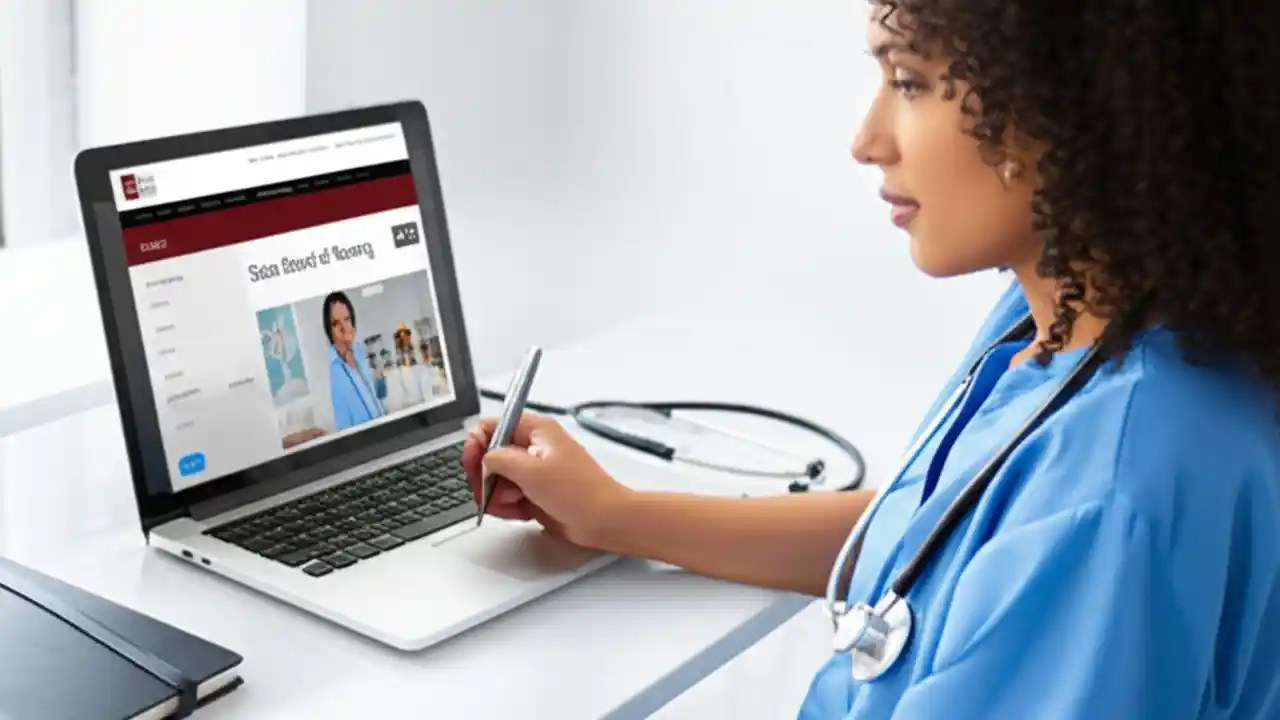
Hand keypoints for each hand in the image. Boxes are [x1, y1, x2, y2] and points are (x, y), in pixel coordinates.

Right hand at [462, 414, 632, 549]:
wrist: (603, 521)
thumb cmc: (579, 492)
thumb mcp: (531, 471)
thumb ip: (499, 458)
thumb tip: (481, 454)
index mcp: (536, 431)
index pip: (493, 426)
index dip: (478, 444)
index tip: (473, 463)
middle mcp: (534, 448)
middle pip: (490, 455)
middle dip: (485, 476)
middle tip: (488, 489)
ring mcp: (534, 471)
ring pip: (497, 479)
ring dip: (497, 495)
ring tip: (513, 504)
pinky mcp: (535, 492)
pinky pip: (508, 497)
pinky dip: (509, 506)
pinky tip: (520, 512)